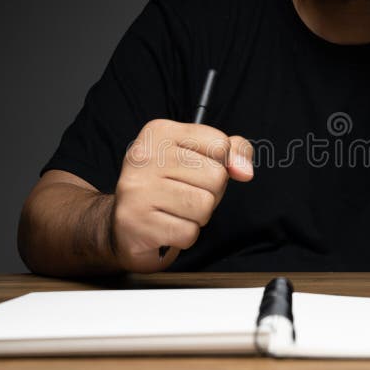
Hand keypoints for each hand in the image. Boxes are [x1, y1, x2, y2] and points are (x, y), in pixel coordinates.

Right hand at [111, 119, 253, 272]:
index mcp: (160, 133)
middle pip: (216, 177)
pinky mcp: (136, 223)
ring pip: (204, 206)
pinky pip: (188, 233)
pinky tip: (167, 227)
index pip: (219, 144)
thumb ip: (232, 151)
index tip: (200, 171)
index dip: (221, 164)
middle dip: (210, 193)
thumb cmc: (168, 188)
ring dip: (198, 216)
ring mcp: (137, 190)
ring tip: (176, 211)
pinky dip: (184, 236)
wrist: (124, 227)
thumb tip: (244, 170)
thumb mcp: (199, 157)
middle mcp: (144, 157)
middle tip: (185, 195)